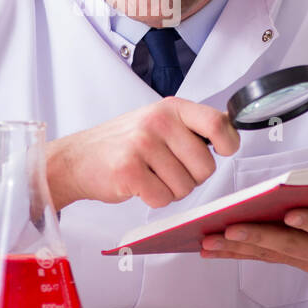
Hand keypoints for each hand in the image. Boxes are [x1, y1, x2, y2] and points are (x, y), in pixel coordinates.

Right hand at [46, 97, 240, 209]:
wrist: (77, 158)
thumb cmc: (122, 143)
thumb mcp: (157, 121)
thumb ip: (190, 127)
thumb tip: (230, 133)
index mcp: (170, 108)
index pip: (217, 123)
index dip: (228, 143)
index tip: (222, 151)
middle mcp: (158, 122)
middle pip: (205, 167)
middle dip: (191, 177)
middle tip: (166, 170)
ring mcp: (142, 145)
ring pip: (185, 187)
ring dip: (170, 190)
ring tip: (149, 176)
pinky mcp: (129, 170)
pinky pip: (162, 198)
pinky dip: (153, 199)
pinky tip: (138, 185)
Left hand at [199, 183, 307, 301]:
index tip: (294, 215)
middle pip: (287, 245)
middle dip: (257, 238)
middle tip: (229, 231)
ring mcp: (307, 259)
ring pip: (268, 252)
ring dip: (236, 247)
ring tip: (207, 241)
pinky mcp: (296, 259)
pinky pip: (263, 255)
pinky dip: (236, 250)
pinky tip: (211, 247)